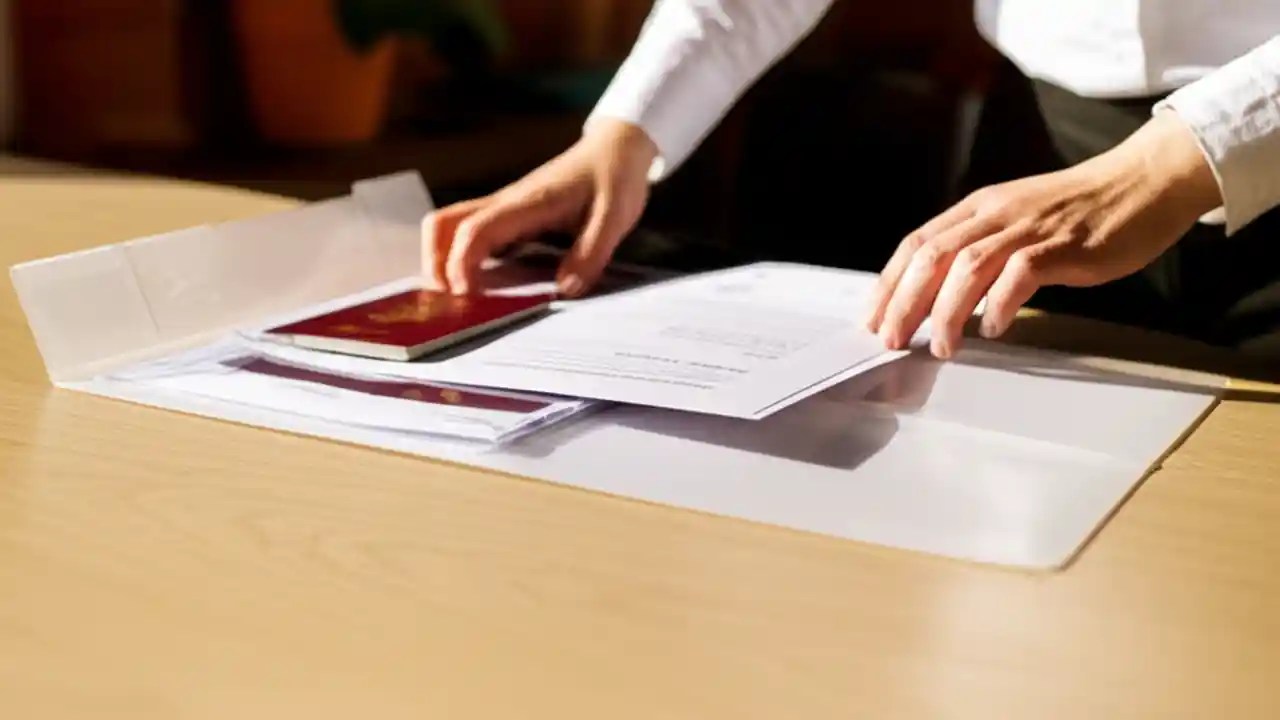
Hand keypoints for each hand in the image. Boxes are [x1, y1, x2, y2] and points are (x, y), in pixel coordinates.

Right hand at [422, 118, 657, 296]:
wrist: (616, 149)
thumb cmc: (615, 178)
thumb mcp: (615, 217)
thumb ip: (592, 252)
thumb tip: (565, 289)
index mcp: (526, 204)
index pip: (475, 230)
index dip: (462, 264)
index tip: (468, 294)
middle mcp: (505, 204)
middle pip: (443, 224)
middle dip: (436, 262)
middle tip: (452, 299)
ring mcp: (504, 208)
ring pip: (450, 227)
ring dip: (442, 259)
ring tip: (461, 295)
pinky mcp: (510, 215)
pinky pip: (471, 233)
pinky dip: (461, 257)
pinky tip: (480, 283)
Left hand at [864, 111, 1222, 357]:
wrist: (1143, 182)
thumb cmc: (1079, 211)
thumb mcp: (1016, 221)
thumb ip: (981, 250)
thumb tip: (940, 296)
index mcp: (979, 208)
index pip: (917, 243)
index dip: (890, 283)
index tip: (873, 318)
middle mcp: (996, 213)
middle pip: (932, 255)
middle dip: (904, 301)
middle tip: (891, 340)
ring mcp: (1029, 228)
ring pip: (968, 265)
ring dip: (946, 311)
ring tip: (940, 346)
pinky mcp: (1063, 245)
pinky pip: (1020, 274)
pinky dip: (1000, 303)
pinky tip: (993, 327)